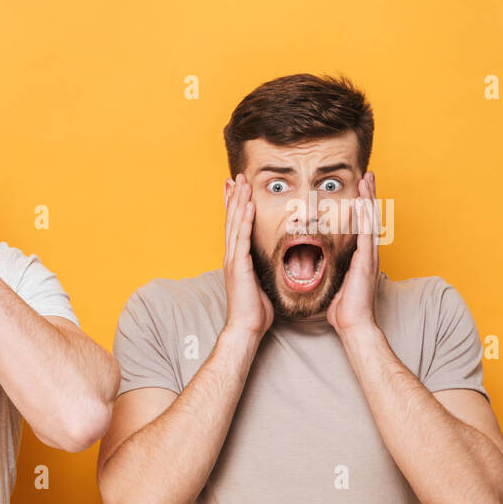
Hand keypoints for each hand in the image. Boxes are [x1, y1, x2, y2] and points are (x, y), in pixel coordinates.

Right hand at [223, 173, 272, 338]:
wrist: (246, 326)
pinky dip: (243, 219)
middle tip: (236, 177)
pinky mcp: (238, 265)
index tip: (237, 190)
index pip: (236, 227)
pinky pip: (241, 237)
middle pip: (232, 220)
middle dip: (234, 197)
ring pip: (234, 224)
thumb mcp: (260, 283)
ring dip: (237, 202)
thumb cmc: (255, 310)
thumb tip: (270, 261)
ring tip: (241, 183)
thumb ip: (261, 268)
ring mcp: (233, 259)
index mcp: (237, 259)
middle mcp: (232, 256)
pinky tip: (246, 205)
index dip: (235, 207)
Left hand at [327, 171, 378, 336]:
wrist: (352, 323)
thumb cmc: (342, 306)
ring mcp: (368, 256)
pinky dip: (365, 218)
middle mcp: (367, 252)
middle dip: (368, 195)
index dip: (360, 205)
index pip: (359, 224)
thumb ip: (330, 267)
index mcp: (358, 255)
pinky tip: (364, 203)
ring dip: (369, 199)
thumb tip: (318, 261)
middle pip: (368, 217)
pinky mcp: (365, 262)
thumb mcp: (333, 280)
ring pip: (370, 221)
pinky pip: (366, 234)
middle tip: (368, 175)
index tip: (358, 188)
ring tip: (368, 180)